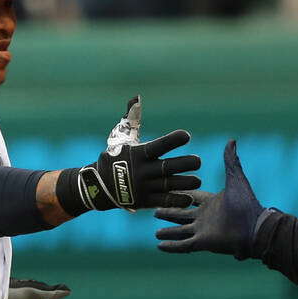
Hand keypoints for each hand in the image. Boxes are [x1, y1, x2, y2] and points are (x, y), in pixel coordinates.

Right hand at [76, 99, 199, 210]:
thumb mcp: (122, 138)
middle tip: (198, 161)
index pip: (158, 146)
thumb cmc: (116, 158)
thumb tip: (136, 97)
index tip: (187, 136)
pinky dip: (178, 200)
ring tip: (198, 181)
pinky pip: (164, 201)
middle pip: (168, 167)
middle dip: (185, 163)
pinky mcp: (145, 201)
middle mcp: (142, 170)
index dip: (173, 140)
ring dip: (186, 183)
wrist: (99, 186)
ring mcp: (144, 187)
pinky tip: (189, 197)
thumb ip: (132, 118)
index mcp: (139, 153)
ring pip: (170, 185)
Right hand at [154, 140, 264, 258]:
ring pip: (180, 231)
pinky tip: (159, 246)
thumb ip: (231, 161)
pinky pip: (183, 245)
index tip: (168, 190)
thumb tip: (232, 140)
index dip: (181, 193)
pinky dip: (171, 246)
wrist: (254, 227)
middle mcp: (206, 217)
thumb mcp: (235, 178)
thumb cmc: (246, 203)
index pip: (192, 197)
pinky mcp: (202, 243)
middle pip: (183, 215)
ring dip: (168, 232)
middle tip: (155, 212)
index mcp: (212, 202)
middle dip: (170, 213)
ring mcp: (203, 231)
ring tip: (156, 233)